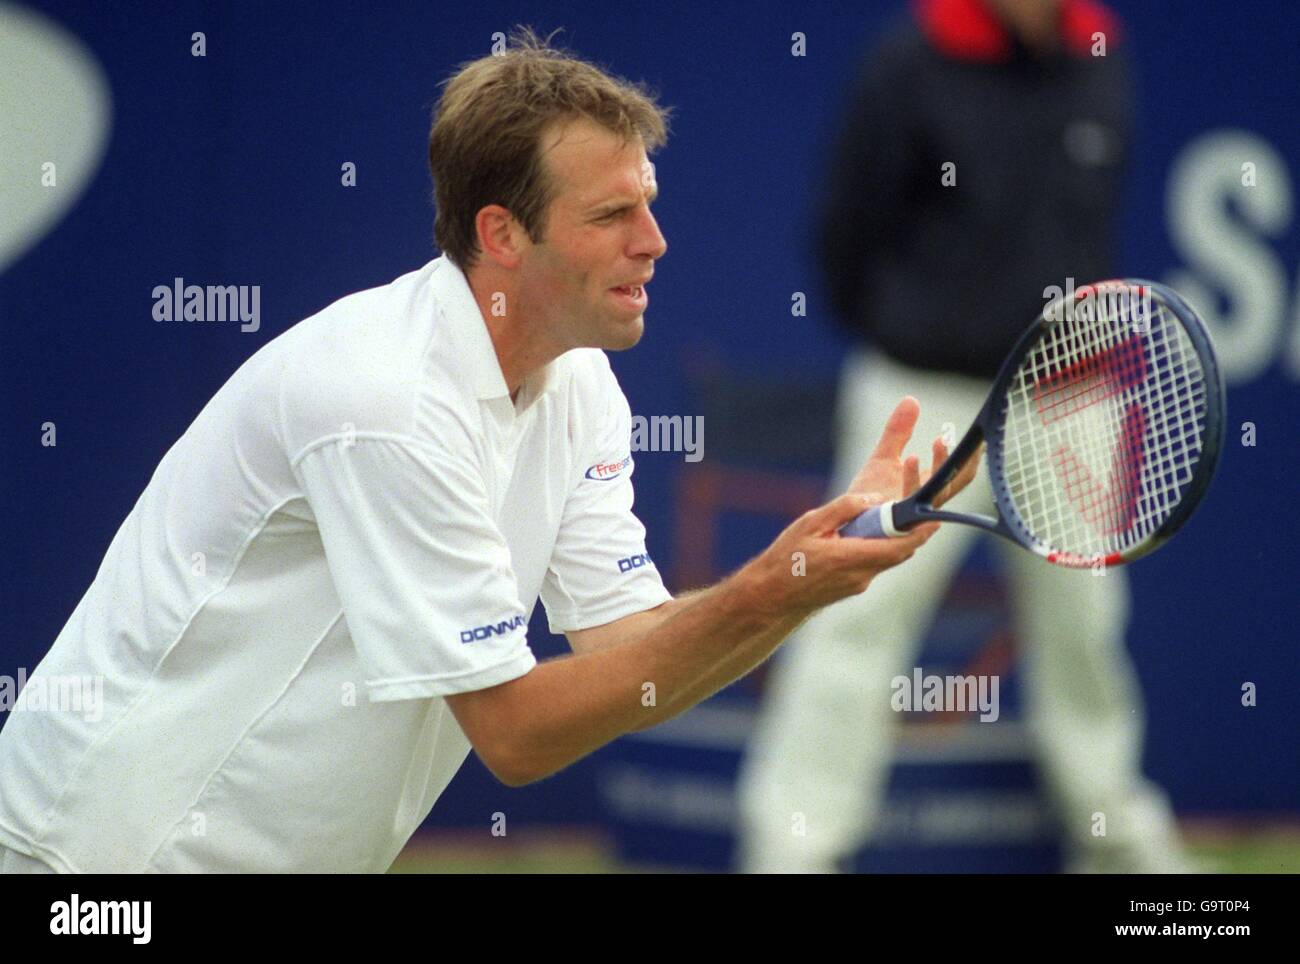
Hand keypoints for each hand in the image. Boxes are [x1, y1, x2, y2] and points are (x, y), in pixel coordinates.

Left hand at [846, 396, 980, 510]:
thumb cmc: (868, 497)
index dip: (972, 455)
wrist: (846, 523)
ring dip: (941, 465)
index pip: (958, 472)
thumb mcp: (883, 456)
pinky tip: (910, 457)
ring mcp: (913, 512)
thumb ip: (898, 431)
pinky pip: (909, 500)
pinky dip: (912, 478)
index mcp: (927, 488)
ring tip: (940, 440)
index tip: (979, 434)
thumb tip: (911, 399)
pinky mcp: (895, 519)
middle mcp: (925, 502)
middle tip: (974, 439)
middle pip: (957, 482)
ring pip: (937, 491)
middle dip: (967, 461)